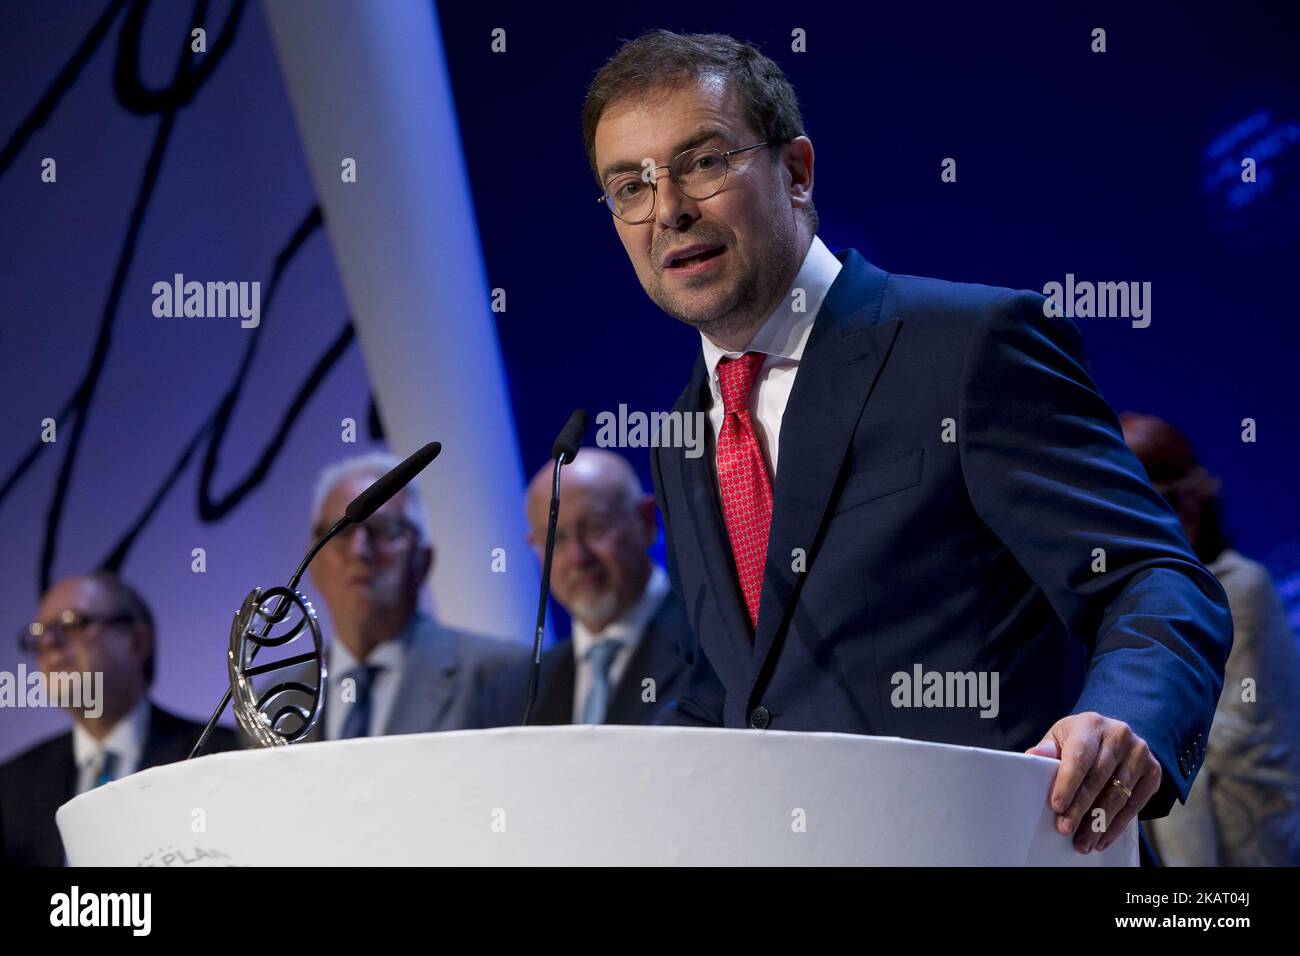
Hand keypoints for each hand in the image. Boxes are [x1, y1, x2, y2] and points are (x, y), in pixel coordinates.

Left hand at [1026, 711, 1161, 852]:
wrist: (1115, 735)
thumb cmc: (1080, 740)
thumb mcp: (1061, 738)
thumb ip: (1047, 750)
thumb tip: (1032, 758)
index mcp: (1091, 725)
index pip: (1080, 757)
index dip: (1068, 783)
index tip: (1057, 806)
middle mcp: (1119, 735)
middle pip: (1098, 779)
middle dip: (1080, 809)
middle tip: (1066, 830)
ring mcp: (1139, 753)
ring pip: (1117, 795)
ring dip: (1099, 823)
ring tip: (1083, 843)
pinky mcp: (1153, 771)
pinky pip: (1135, 805)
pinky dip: (1117, 825)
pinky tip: (1102, 838)